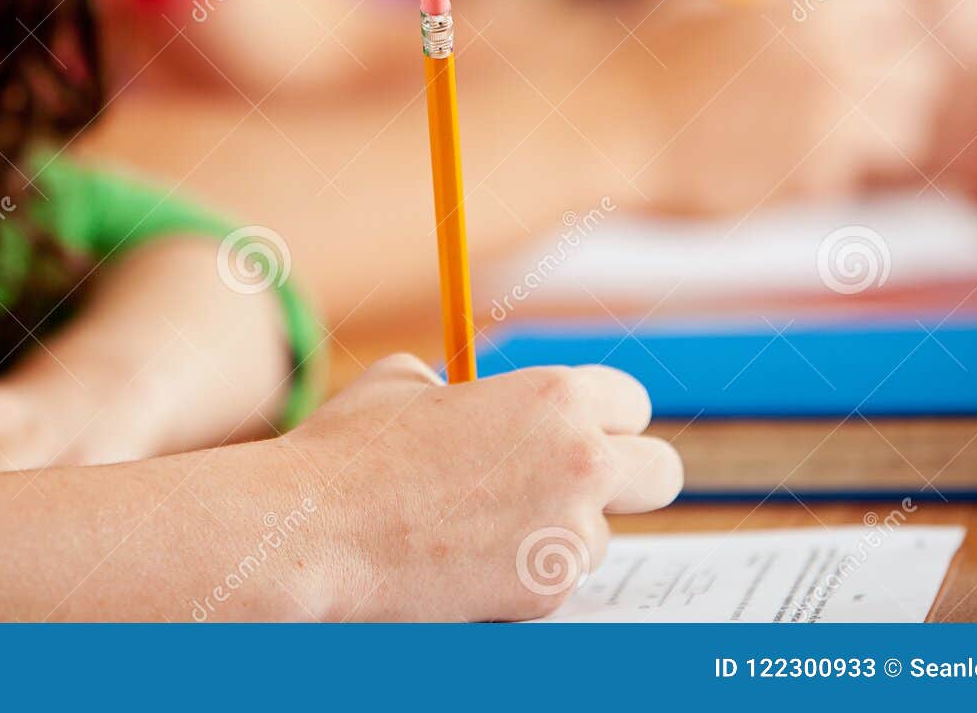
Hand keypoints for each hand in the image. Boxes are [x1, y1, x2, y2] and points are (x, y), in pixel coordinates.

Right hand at [281, 354, 681, 621]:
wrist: (314, 534)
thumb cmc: (350, 451)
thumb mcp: (405, 381)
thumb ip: (464, 387)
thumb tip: (470, 393)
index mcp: (556, 396)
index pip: (633, 404)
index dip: (602, 419)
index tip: (578, 432)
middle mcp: (580, 463)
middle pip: (661, 473)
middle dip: (627, 478)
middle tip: (577, 483)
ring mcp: (568, 535)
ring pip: (600, 536)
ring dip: (560, 533)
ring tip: (483, 525)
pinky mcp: (545, 595)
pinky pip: (556, 581)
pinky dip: (524, 575)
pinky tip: (465, 561)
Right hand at [597, 0, 947, 214]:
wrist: (605, 123)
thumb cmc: (648, 47)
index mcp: (820, 7)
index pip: (901, 2)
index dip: (884, 15)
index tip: (866, 27)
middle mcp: (838, 69)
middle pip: (921, 71)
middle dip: (896, 74)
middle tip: (858, 81)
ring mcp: (829, 134)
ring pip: (904, 132)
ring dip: (876, 129)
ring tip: (828, 125)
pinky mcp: (807, 189)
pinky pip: (847, 179)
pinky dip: (821, 174)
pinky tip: (771, 160)